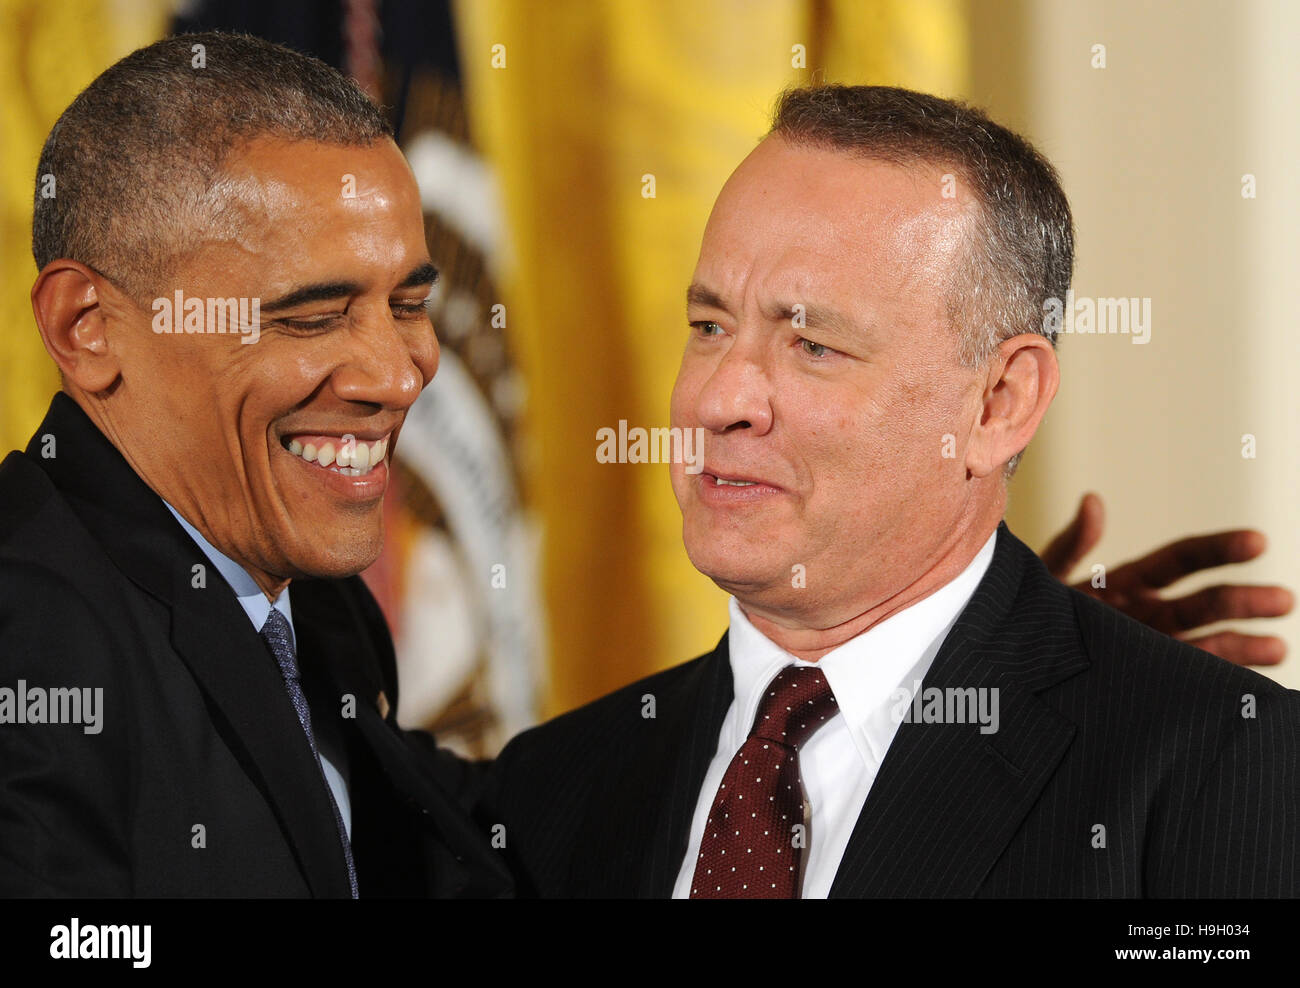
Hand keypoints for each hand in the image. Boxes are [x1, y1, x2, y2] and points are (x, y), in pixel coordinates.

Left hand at [1040, 493, 1293, 666]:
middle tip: (1281, 600)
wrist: (1004, 655)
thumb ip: (1071, 544)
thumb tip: (1093, 501)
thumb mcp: (1044, 575)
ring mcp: (1146, 646)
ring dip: (1240, 646)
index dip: (1218, 550)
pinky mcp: (1139, 679)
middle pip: (1202, 603)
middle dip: (1242, 601)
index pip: (1182, 559)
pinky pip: (1181, 680)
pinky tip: (1244, 689)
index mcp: (1127, 580)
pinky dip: (1211, 683)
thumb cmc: (1023, 610)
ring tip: (1277, 649)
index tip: (1258, 542)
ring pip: (1202, 644)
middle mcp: (1146, 612)